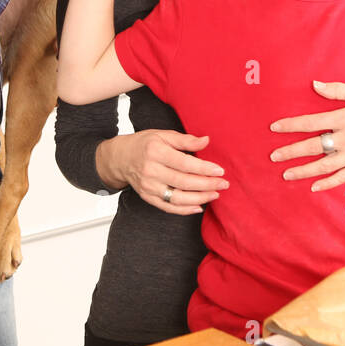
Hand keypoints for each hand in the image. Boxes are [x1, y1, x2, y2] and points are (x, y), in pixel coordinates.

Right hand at [96, 129, 226, 215]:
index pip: (185, 163)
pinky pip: (168, 207)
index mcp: (156, 152)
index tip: (220, 171)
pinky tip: (199, 207)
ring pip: (177, 198)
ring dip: (199, 198)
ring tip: (215, 195)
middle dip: (206, 185)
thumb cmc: (144, 144)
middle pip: (183, 182)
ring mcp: (148, 187)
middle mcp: (151, 171)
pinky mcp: (148, 197)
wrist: (120, 158)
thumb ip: (185, 140)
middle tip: (224, 184)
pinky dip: (185, 210)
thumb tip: (206, 140)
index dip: (204, 168)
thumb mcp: (163, 135)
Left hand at [268, 81, 344, 191]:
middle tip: (273, 155)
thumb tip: (314, 85)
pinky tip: (313, 186)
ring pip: (324, 165)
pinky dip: (327, 183)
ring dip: (304, 170)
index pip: (312, 122)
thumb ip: (338, 90)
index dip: (291, 125)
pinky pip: (342, 177)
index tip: (275, 127)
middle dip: (291, 151)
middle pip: (314, 146)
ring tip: (286, 174)